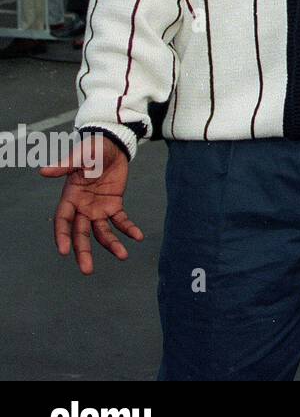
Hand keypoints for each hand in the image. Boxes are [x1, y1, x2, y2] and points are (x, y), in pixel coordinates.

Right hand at [40, 134, 141, 275]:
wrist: (113, 146)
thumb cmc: (92, 149)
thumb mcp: (81, 156)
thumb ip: (65, 166)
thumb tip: (43, 172)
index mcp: (70, 198)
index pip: (62, 221)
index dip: (62, 236)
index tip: (64, 252)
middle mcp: (82, 208)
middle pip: (81, 234)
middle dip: (83, 252)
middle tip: (87, 270)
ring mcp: (98, 209)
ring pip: (102, 232)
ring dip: (111, 245)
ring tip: (123, 255)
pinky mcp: (114, 206)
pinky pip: (121, 221)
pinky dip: (129, 229)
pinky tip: (138, 237)